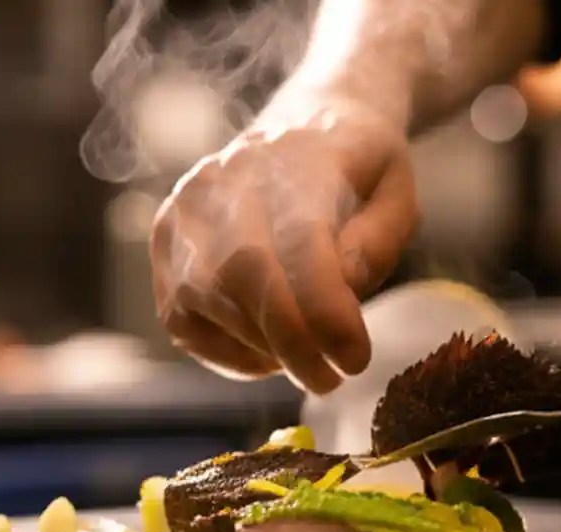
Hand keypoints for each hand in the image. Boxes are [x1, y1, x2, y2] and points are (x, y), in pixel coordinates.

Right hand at [151, 98, 417, 393]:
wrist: (309, 123)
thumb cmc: (360, 173)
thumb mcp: (397, 196)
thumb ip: (376, 244)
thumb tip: (339, 292)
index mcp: (296, 155)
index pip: (298, 240)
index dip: (324, 311)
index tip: (355, 359)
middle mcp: (226, 177)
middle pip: (242, 272)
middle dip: (290, 343)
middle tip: (330, 379)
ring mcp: (185, 209)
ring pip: (205, 300)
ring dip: (261, 350)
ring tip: (308, 360)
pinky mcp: (163, 243)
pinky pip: (182, 319)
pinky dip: (226, 351)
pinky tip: (267, 352)